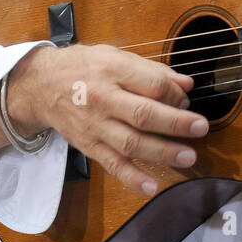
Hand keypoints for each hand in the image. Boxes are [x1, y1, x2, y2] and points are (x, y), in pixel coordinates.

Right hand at [7, 43, 207, 195]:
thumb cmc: (85, 67)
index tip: (188, 100)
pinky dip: (132, 178)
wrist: (40, 86)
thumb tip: (186, 84)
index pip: (151, 84)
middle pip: (143, 115)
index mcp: (112, 71)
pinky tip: (152, 186)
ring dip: (162, 152)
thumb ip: (152, 70)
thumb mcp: (116, 56)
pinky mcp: (88, 146)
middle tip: (201, 127)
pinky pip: (112, 165)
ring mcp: (95, 126)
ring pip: (131, 143)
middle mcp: (103, 99)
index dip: (175, 94)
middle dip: (176, 123)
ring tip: (188, 156)